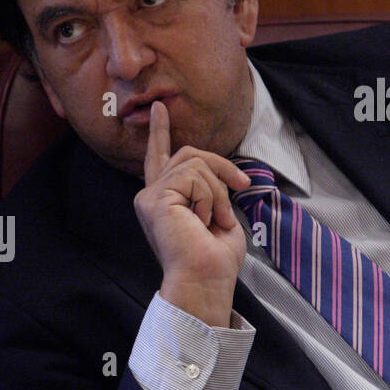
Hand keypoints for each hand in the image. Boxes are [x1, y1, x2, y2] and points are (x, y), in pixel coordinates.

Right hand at [133, 100, 249, 326]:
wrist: (205, 279)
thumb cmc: (214, 258)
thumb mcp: (219, 212)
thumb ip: (212, 187)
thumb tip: (223, 174)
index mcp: (164, 200)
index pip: (160, 158)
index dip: (159, 132)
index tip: (158, 109)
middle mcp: (150, 195)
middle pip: (190, 154)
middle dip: (221, 167)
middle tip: (240, 186)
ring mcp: (149, 196)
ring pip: (195, 163)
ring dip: (217, 190)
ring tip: (215, 219)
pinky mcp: (154, 198)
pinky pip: (192, 176)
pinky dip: (209, 196)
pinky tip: (202, 220)